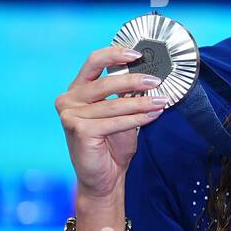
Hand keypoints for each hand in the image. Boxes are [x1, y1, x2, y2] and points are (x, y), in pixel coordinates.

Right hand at [55, 45, 169, 201]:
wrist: (105, 177)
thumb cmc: (113, 144)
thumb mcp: (121, 113)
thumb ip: (126, 94)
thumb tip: (148, 76)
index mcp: (77, 90)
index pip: (93, 62)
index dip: (114, 54)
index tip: (137, 53)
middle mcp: (68, 100)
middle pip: (105, 82)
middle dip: (134, 80)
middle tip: (156, 81)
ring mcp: (70, 115)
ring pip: (113, 104)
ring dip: (141, 103)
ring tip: (162, 100)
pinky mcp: (78, 130)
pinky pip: (114, 121)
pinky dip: (137, 119)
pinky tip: (152, 116)